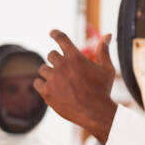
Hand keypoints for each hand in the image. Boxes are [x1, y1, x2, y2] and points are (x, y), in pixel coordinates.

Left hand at [35, 30, 118, 144]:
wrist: (95, 112)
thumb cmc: (102, 90)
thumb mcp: (106, 69)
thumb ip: (103, 51)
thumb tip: (108, 34)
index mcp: (75, 56)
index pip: (61, 39)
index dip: (55, 34)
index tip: (51, 33)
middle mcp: (62, 65)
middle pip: (51, 55)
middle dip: (56, 60)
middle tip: (64, 70)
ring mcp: (53, 78)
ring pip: (43, 69)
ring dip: (49, 73)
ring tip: (60, 83)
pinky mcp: (46, 92)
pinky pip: (37, 83)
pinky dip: (42, 84)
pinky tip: (50, 89)